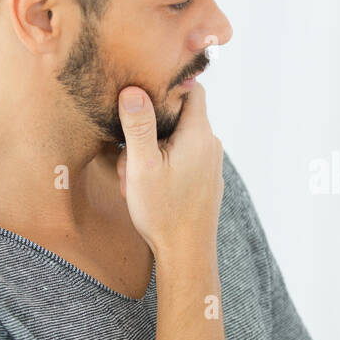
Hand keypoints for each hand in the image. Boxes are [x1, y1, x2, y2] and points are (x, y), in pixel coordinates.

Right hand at [116, 81, 223, 260]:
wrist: (187, 253)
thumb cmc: (164, 212)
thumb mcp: (142, 166)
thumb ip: (138, 126)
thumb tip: (133, 90)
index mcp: (198, 134)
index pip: (191, 88)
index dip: (167, 85)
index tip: (142, 94)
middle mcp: (210, 145)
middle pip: (178, 117)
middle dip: (148, 130)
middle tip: (129, 155)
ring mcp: (209, 163)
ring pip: (175, 141)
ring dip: (151, 153)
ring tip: (135, 180)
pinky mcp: (205, 179)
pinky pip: (181, 160)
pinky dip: (162, 167)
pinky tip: (147, 189)